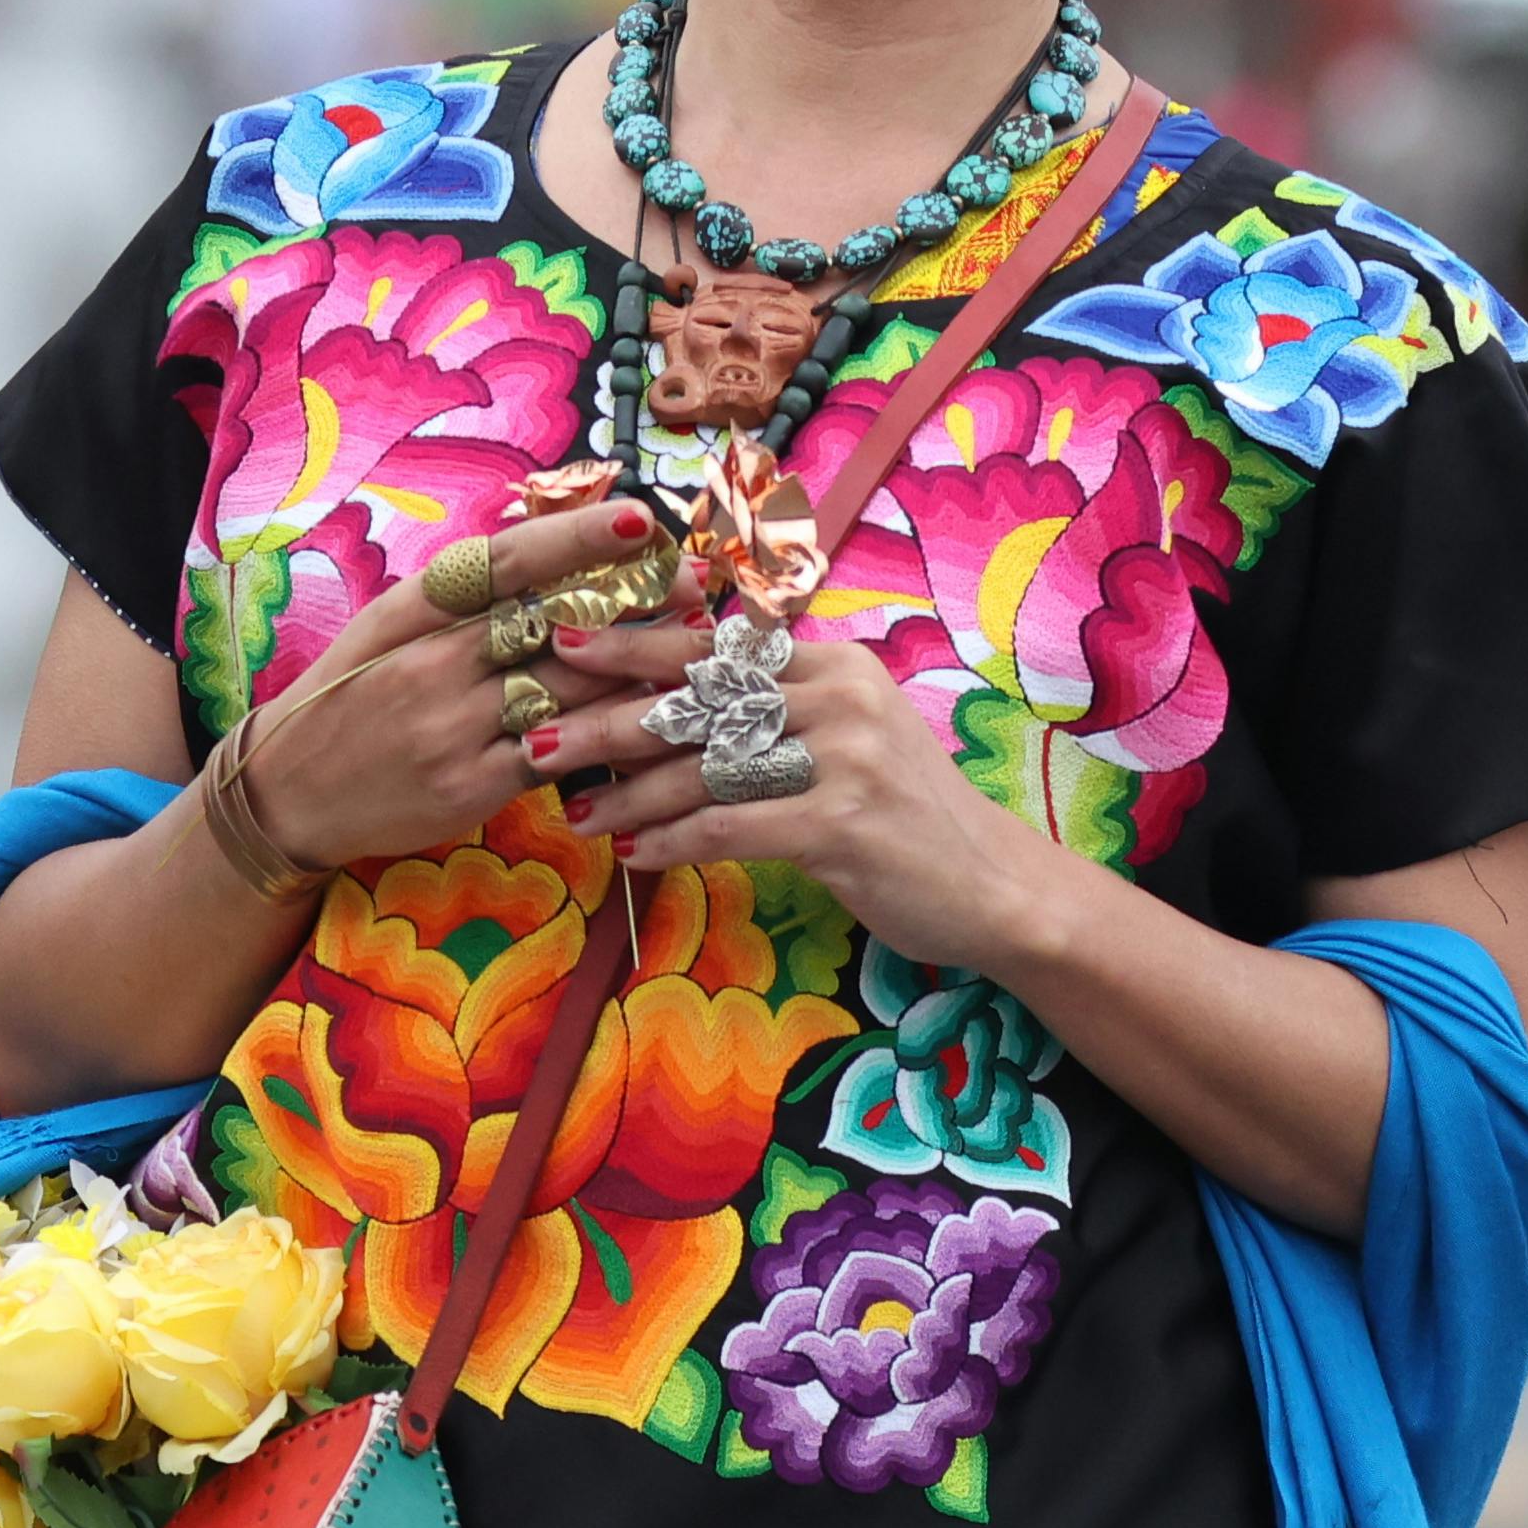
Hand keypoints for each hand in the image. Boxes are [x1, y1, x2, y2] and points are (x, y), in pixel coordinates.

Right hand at [235, 496, 664, 879]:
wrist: (287, 790)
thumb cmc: (353, 694)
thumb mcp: (393, 625)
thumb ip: (466, 594)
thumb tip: (555, 547)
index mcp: (418, 608)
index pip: (509, 561)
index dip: (579, 537)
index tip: (641, 518)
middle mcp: (436, 660)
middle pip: (556, 621)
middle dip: (636, 603)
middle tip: (699, 585)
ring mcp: (453, 726)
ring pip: (570, 689)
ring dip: (640, 668)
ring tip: (699, 647)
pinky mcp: (470, 786)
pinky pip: (559, 757)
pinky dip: (609, 738)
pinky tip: (656, 723)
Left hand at [526, 614, 1072, 978]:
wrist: (993, 885)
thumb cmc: (905, 814)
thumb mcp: (849, 737)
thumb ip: (778, 707)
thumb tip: (672, 696)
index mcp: (832, 663)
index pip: (716, 644)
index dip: (635, 642)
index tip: (561, 645)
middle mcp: (839, 695)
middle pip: (698, 695)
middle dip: (607, 713)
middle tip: (535, 729)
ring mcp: (845, 757)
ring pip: (705, 765)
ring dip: (627, 793)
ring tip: (572, 812)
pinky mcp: (842, 823)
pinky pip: (731, 826)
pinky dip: (674, 840)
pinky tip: (634, 853)